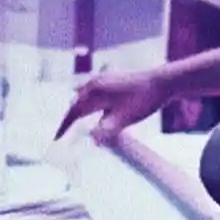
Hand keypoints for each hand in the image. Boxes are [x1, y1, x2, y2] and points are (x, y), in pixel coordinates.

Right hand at [54, 70, 171, 145]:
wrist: (163, 81)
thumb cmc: (142, 100)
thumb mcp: (123, 120)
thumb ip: (105, 131)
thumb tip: (91, 140)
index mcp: (94, 93)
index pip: (73, 113)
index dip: (64, 128)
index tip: (56, 140)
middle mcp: (95, 84)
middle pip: (76, 104)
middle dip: (69, 119)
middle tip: (62, 134)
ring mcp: (104, 79)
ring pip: (84, 96)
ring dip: (78, 109)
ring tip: (73, 121)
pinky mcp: (113, 79)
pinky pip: (93, 92)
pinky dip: (89, 102)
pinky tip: (93, 106)